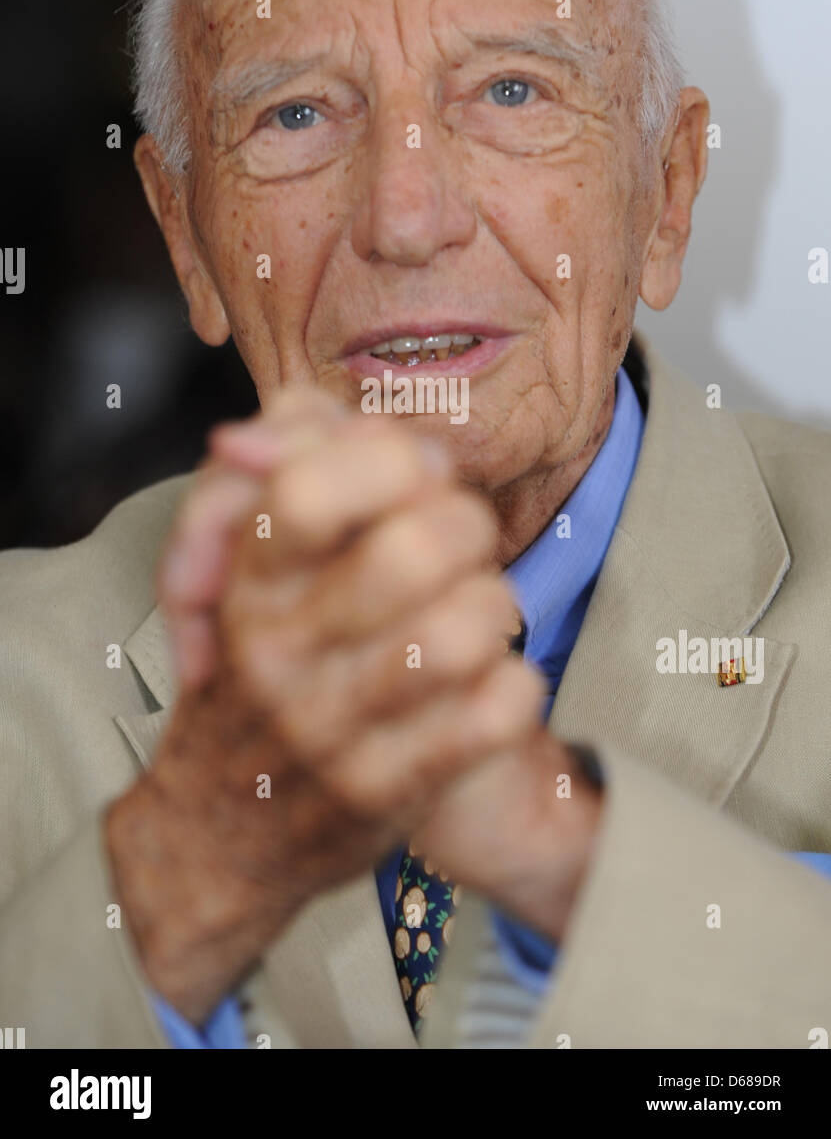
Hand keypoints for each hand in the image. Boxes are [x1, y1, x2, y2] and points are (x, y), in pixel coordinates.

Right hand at [105, 390, 544, 1022]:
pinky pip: (503, 706)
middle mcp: (283, 655)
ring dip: (493, 606)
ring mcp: (337, 731)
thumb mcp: (243, 561)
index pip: (311, 486)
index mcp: (246, 584)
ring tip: (469, 618)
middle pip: (419, 545)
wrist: (221, 835)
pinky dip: (514, 684)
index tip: (407, 477)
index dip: (389, 459)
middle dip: (466, 526)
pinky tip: (482, 685)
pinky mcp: (393, 792)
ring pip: (472, 624)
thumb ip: (292, 461)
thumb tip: (342, 419)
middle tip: (457, 546)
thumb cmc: (255, 673)